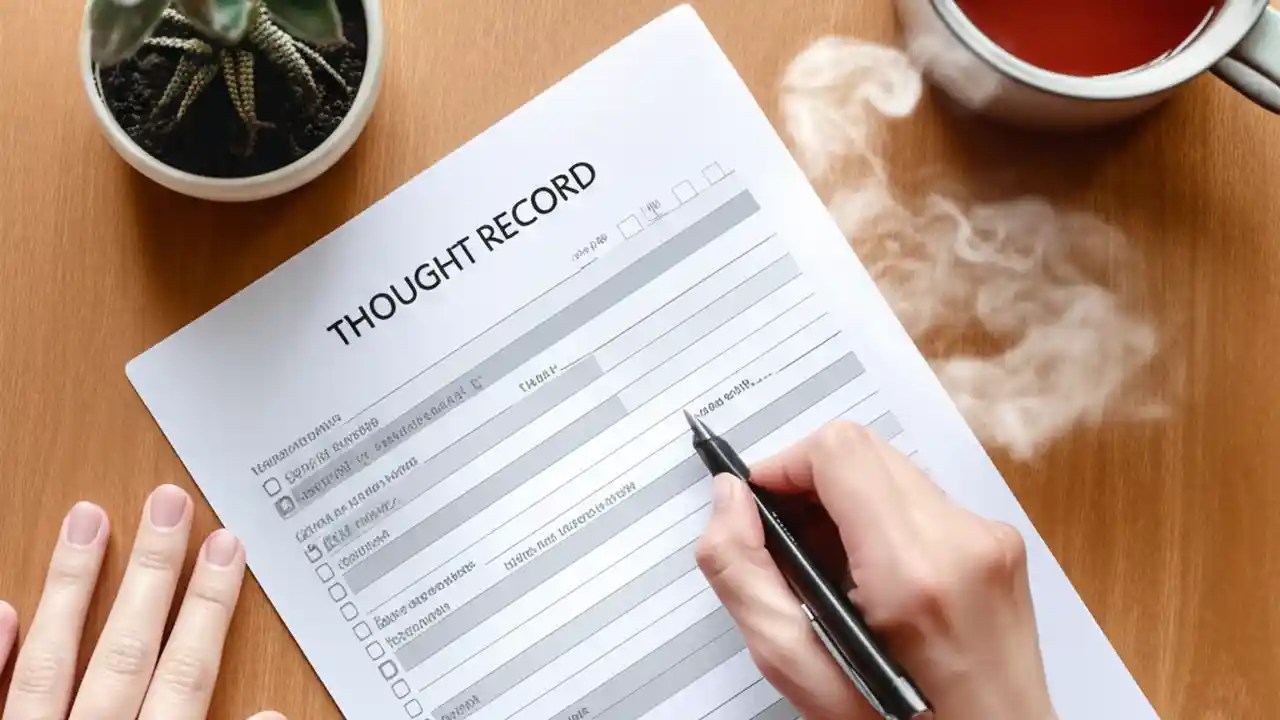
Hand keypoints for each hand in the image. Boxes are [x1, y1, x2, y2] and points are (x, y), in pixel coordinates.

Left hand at [0, 485, 283, 719]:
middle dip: (153, 571)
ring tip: (88, 518)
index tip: (225, 547)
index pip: (188, 673)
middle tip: (169, 504)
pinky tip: (5, 607)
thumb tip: (274, 714)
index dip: (210, 606)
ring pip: (51, 663)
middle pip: (127, 651)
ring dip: (72, 587)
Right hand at [696, 421, 1056, 719]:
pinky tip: (872, 581)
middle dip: (811, 485)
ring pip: (892, 472)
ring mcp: (991, 539)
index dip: (785, 465)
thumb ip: (746, 576)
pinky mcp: (1001, 545)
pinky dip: (883, 524)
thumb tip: (730, 500)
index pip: (839, 450)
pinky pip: (924, 501)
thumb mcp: (801, 670)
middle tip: (790, 547)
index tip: (761, 504)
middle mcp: (963, 540)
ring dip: (846, 505)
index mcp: (913, 570)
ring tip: (831, 573)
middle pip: (864, 451)